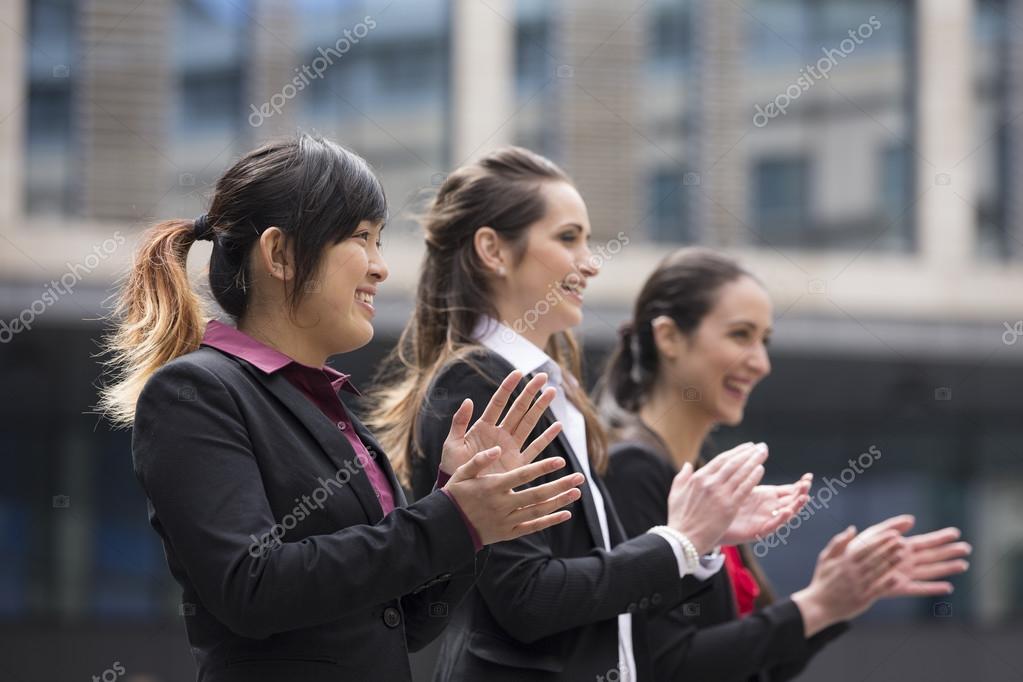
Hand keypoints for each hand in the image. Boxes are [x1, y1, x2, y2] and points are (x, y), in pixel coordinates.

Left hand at [439, 370, 559, 476]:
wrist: (461, 495)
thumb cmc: (453, 469)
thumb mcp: (452, 444)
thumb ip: (459, 422)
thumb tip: (468, 400)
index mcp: (483, 427)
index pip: (498, 402)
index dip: (508, 387)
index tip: (518, 372)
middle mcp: (500, 434)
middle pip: (518, 409)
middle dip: (530, 392)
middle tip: (544, 376)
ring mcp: (510, 448)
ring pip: (528, 423)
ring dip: (540, 408)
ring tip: (552, 392)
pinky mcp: (517, 464)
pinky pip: (534, 448)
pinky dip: (546, 438)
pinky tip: (558, 426)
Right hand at [443, 447, 584, 544]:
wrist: (447, 527)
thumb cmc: (455, 495)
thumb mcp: (461, 473)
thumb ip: (479, 460)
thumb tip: (497, 448)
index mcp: (493, 486)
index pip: (523, 475)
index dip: (543, 467)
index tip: (560, 460)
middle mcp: (503, 504)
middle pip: (537, 494)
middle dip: (560, 485)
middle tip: (579, 477)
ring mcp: (507, 520)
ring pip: (538, 511)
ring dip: (560, 501)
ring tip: (577, 492)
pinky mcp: (508, 533)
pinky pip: (533, 527)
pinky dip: (550, 521)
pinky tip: (565, 514)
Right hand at [667, 442, 768, 553]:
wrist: (683, 539)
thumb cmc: (679, 518)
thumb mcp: (675, 493)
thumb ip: (682, 477)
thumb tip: (688, 464)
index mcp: (698, 478)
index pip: (721, 460)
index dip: (736, 451)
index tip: (748, 447)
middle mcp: (710, 482)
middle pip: (733, 463)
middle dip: (749, 453)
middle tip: (761, 446)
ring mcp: (720, 494)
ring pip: (741, 473)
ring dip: (754, 461)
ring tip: (764, 454)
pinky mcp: (729, 507)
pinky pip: (744, 488)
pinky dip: (753, 477)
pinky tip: (761, 470)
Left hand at [721, 473, 812, 544]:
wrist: (713, 521)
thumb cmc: (727, 502)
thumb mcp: (743, 484)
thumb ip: (753, 473)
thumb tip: (759, 455)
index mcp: (769, 497)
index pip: (790, 490)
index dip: (800, 484)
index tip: (809, 476)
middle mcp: (771, 508)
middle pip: (792, 501)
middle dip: (801, 493)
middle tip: (807, 484)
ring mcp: (766, 520)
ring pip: (787, 513)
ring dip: (796, 506)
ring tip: (803, 497)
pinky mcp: (758, 530)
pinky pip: (772, 526)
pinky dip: (780, 519)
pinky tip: (786, 511)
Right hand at [792, 524, 905, 636]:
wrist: (819, 606)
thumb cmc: (822, 580)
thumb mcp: (825, 559)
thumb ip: (838, 543)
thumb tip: (852, 529)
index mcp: (844, 561)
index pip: (865, 547)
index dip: (880, 540)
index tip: (893, 533)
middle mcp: (852, 572)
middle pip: (873, 557)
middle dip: (888, 548)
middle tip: (902, 540)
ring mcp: (858, 585)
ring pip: (877, 572)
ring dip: (891, 563)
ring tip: (903, 555)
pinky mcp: (862, 598)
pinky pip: (877, 590)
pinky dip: (887, 584)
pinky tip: (898, 579)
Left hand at [852, 515, 970, 597]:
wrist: (845, 573)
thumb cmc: (856, 552)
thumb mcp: (873, 535)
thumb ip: (890, 527)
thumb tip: (911, 519)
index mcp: (901, 547)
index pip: (925, 541)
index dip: (940, 537)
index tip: (956, 533)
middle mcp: (906, 561)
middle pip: (932, 555)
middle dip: (949, 552)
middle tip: (967, 548)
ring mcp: (904, 574)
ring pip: (930, 571)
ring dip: (947, 568)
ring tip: (964, 565)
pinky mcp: (899, 588)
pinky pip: (919, 588)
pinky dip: (932, 588)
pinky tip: (947, 588)